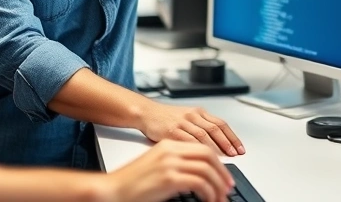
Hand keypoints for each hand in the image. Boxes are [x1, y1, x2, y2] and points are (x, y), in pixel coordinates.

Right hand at [104, 140, 232, 201]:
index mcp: (168, 145)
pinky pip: (199, 182)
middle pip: (208, 155)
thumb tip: (198, 175)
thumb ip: (176, 164)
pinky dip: (208, 192)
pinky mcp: (169, 178)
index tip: (224, 175)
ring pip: (207, 169)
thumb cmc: (132, 182)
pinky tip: (208, 200)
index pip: (202, 147)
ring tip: (220, 197)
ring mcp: (170, 163)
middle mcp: (171, 150)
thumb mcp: (157, 166)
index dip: (217, 162)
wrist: (113, 189)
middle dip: (222, 172)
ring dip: (217, 185)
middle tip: (227, 187)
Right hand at [137, 102, 244, 156]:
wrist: (147, 113)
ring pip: (204, 136)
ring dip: (216, 149)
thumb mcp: (187, 118)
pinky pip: (188, 142)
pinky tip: (204, 160)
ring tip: (223, 160)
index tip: (240, 149)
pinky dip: (198, 151)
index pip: (221, 124)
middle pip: (215, 129)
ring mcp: (182, 123)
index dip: (233, 137)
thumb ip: (201, 128)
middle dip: (227, 144)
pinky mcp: (171, 131)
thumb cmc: (166, 119)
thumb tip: (219, 144)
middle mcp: (193, 115)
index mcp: (199, 112)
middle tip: (235, 155)